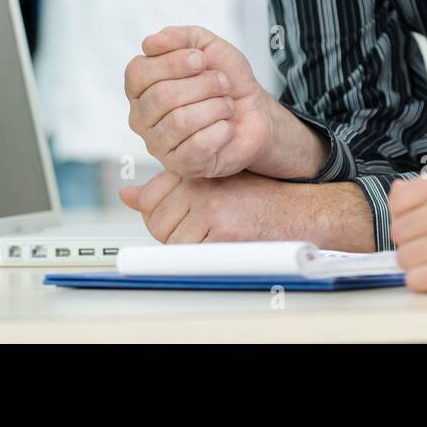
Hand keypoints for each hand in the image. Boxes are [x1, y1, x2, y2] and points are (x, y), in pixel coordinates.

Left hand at [118, 171, 283, 242]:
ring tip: (212, 234)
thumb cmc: (258, 197)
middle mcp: (200, 186)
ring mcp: (210, 209)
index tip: (182, 213)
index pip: (151, 196)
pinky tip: (221, 244)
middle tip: (200, 228)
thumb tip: (127, 195)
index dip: (162, 211)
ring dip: (186, 246)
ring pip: (170, 241)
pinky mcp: (222, 233)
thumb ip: (167, 187)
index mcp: (196, 170)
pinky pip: (191, 256)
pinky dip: (201, 257)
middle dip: (172, 231)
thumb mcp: (212, 180)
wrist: (298, 210)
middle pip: (156, 221)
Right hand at [124, 26, 273, 178]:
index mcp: (141, 88)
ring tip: (226, 105)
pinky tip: (226, 127)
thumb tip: (151, 43)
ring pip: (180, 121)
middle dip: (203, 84)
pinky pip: (198, 145)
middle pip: (162, 96)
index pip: (138, 72)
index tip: (201, 59)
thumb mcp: (207, 46)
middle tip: (222, 83)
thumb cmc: (225, 80)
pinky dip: (221, 130)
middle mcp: (142, 117)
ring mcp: (158, 144)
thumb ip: (179, 37)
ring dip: (216, 106)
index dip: (173, 62)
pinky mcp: (181, 165)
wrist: (255, 111)